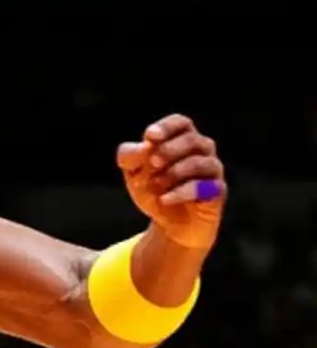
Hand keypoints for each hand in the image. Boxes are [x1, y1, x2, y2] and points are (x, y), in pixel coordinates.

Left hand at [116, 114, 225, 248]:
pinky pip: (205, 186)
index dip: (166, 127)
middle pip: (191, 140)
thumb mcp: (133, 173)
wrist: (168, 225)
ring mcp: (212, 170)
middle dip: (168, 151)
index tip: (150, 137)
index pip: (180, 123)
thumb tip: (142, 147)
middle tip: (151, 164)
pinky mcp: (217, 191)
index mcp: (181, 139)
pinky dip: (182, 192)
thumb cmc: (153, 190)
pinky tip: (165, 200)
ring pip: (200, 162)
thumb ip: (130, 156)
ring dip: (173, 173)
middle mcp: (202, 150)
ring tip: (154, 186)